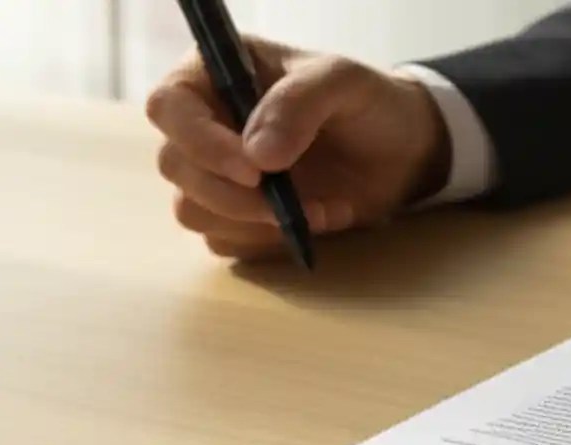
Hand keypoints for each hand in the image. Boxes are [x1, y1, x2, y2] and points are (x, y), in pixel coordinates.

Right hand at [145, 36, 449, 259]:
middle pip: (176, 168)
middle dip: (233, 195)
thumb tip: (255, 156)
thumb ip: (299, 104)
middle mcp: (206, 125)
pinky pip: (227, 242)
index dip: (199, 143)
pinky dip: (273, 242)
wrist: (402, 151)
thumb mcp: (344, 83)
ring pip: (195, 212)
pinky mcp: (239, 216)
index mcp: (215, 75)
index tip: (253, 170)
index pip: (169, 107)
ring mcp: (219, 174)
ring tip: (324, 210)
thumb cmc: (368, 103)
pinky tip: (323, 219)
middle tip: (292, 202)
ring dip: (257, 223)